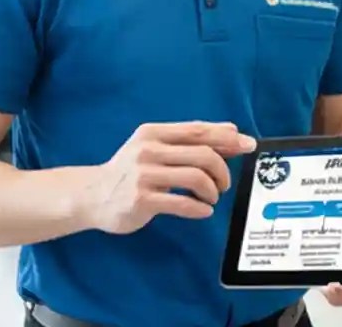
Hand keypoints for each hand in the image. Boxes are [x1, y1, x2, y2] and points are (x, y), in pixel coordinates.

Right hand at [84, 122, 256, 234]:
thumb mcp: (154, 147)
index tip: (248, 145)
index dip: (227, 137)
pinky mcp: (141, 200)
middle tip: (224, 183)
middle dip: (223, 169)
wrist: (93, 195)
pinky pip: (182, 203)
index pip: (198, 130)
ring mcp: (144, 175)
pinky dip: (200, 208)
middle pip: (203, 154)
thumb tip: (231, 132)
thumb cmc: (130, 170)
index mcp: (153, 133)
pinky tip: (203, 210)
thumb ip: (188, 141)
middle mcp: (148, 150)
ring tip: (211, 197)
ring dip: (212, 190)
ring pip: (196, 177)